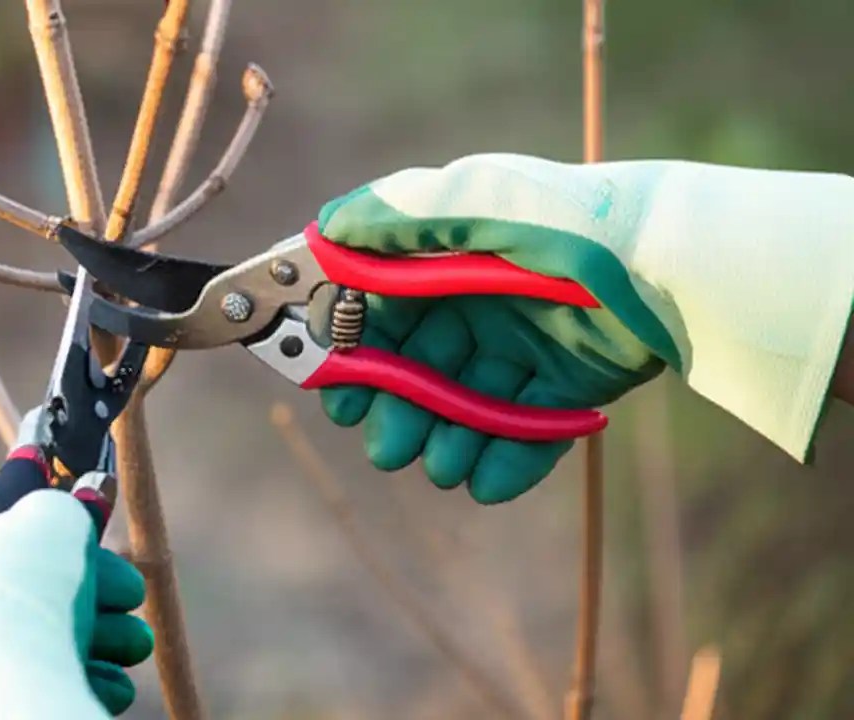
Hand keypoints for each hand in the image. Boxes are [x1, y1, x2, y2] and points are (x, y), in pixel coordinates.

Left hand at [0, 465, 152, 718]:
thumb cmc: (15, 600)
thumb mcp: (55, 526)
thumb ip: (61, 507)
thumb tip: (62, 512)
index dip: (10, 489)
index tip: (57, 507)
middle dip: (77, 579)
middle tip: (127, 594)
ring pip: (7, 633)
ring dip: (82, 632)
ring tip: (132, 647)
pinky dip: (52, 677)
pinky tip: (106, 687)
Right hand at [316, 155, 675, 502]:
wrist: (671, 262)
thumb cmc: (568, 221)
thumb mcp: (475, 203)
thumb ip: (397, 217)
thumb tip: (325, 231)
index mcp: (449, 256)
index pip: (381, 312)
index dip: (356, 357)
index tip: (338, 398)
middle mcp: (481, 301)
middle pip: (418, 368)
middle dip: (398, 412)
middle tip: (388, 448)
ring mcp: (526, 344)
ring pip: (466, 405)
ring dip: (446, 442)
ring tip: (444, 467)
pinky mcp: (571, 383)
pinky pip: (527, 428)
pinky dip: (505, 458)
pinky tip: (485, 481)